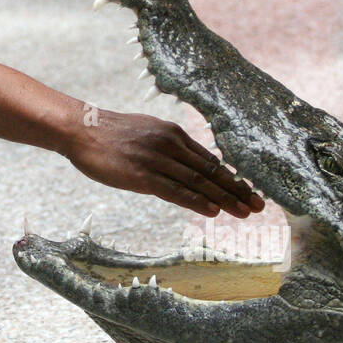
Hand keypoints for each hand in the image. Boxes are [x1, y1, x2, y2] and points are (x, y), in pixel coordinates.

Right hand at [67, 110, 262, 217]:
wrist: (82, 129)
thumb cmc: (110, 135)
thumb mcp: (146, 134)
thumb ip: (168, 148)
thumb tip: (187, 164)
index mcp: (173, 134)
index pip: (210, 159)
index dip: (232, 177)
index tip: (250, 191)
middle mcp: (170, 144)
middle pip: (211, 171)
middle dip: (237, 189)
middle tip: (259, 206)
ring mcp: (157, 159)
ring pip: (198, 182)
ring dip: (224, 199)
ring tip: (244, 212)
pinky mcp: (142, 175)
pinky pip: (175, 190)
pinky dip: (197, 201)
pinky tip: (212, 211)